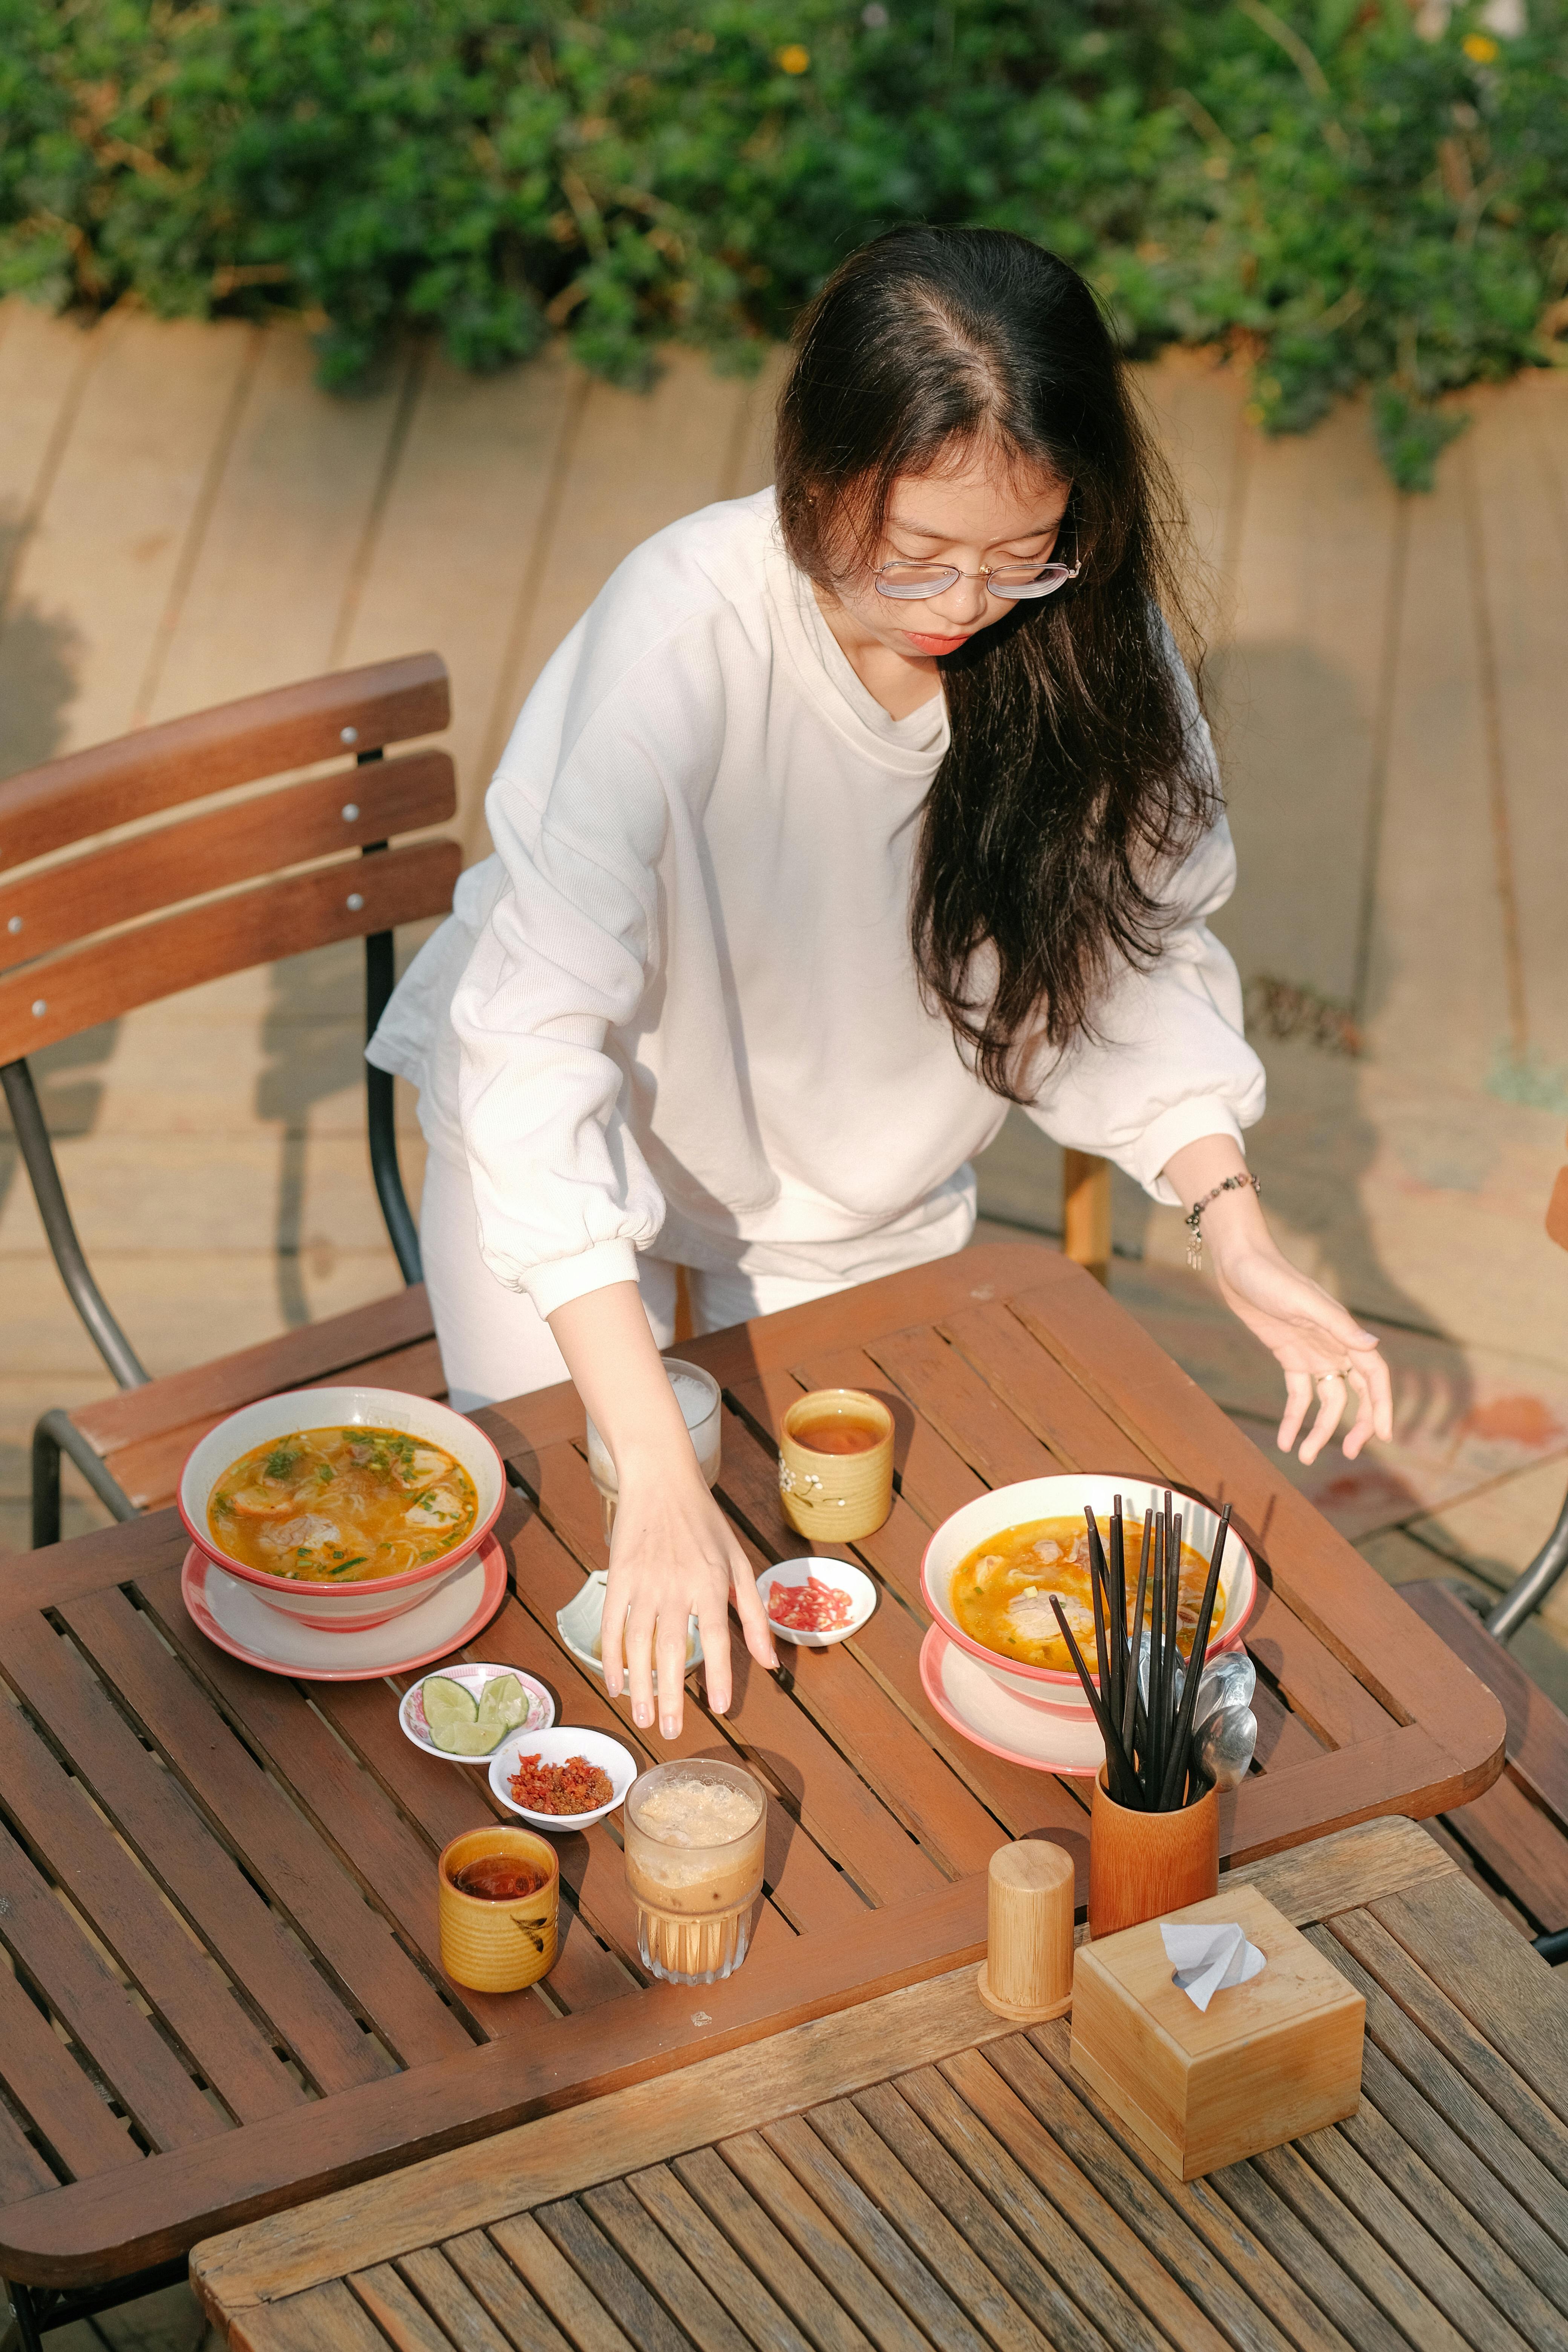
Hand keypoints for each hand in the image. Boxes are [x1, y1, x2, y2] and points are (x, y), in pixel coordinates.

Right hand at [601, 1446, 776, 1736]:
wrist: (661, 1481)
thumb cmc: (706, 1524)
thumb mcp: (739, 1563)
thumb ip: (754, 1615)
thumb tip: (770, 1662)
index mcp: (711, 1582)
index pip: (717, 1637)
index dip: (720, 1675)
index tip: (720, 1709)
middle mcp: (677, 1586)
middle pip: (672, 1650)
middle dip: (671, 1696)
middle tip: (672, 1732)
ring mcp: (643, 1582)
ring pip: (638, 1644)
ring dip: (640, 1686)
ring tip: (643, 1718)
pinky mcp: (618, 1578)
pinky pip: (612, 1625)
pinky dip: (612, 1657)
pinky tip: (617, 1683)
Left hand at [1163, 1137, 1392, 1464]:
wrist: (1238, 1264)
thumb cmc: (1272, 1277)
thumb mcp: (1304, 1303)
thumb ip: (1338, 1326)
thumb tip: (1372, 1347)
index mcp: (1344, 1334)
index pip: (1374, 1376)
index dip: (1382, 1405)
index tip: (1384, 1436)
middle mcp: (1334, 1345)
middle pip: (1356, 1393)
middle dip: (1357, 1424)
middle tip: (1349, 1453)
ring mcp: (1312, 1352)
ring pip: (1327, 1400)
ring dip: (1321, 1428)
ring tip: (1306, 1457)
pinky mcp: (1289, 1355)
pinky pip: (1297, 1394)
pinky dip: (1293, 1418)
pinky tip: (1285, 1440)